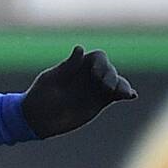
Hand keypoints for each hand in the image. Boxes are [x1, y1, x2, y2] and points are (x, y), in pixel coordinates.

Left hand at [22, 46, 136, 137]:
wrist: (36, 118)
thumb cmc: (40, 96)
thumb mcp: (51, 79)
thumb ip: (67, 66)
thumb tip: (80, 48)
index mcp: (79, 65)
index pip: (98, 57)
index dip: (100, 63)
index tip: (96, 74)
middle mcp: (90, 75)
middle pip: (109, 69)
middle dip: (111, 76)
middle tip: (107, 87)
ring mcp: (96, 88)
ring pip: (116, 82)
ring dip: (122, 85)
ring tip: (124, 93)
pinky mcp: (100, 102)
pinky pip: (116, 95)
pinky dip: (125, 93)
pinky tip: (131, 96)